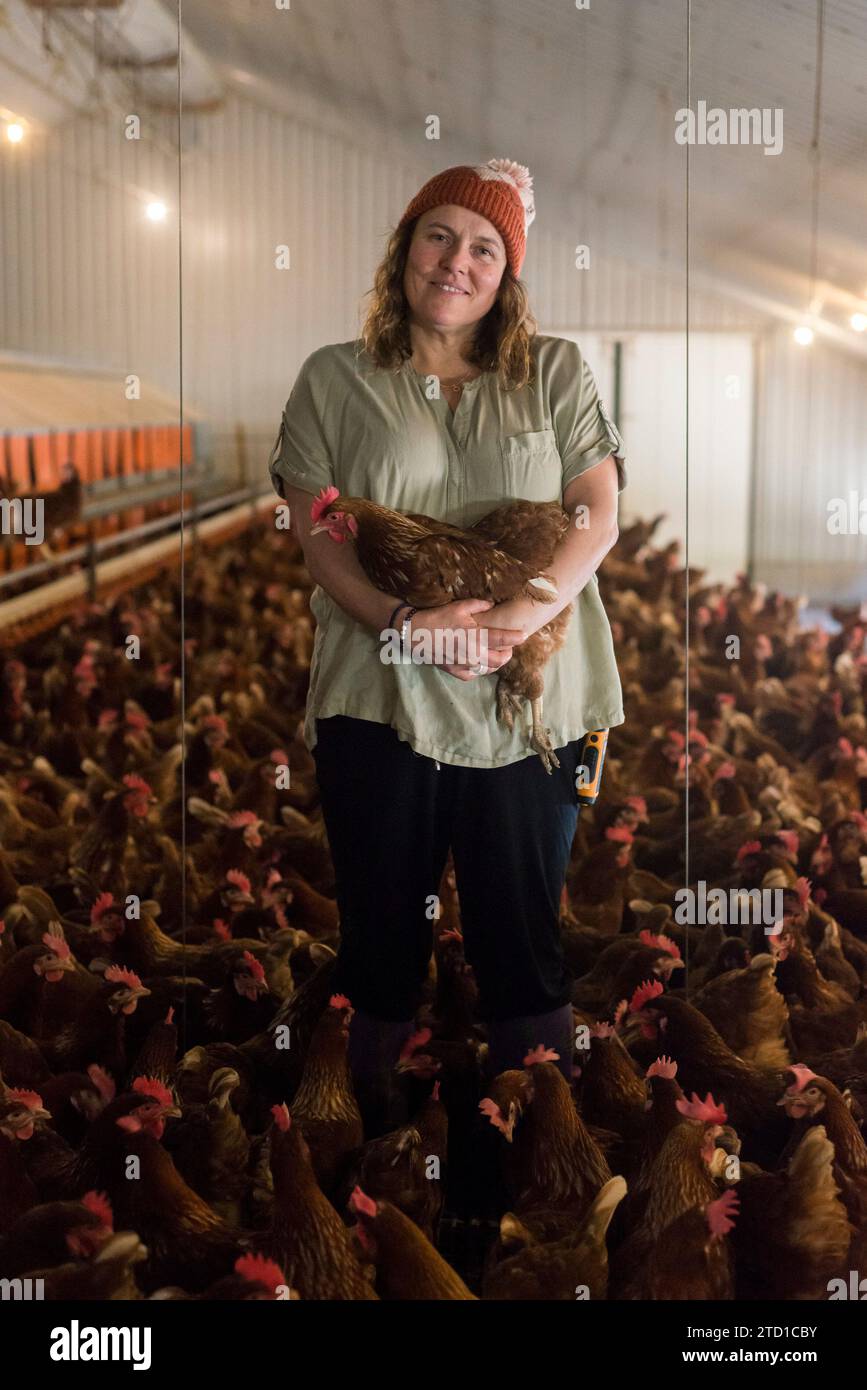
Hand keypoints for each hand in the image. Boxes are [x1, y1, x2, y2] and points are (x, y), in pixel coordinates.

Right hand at [409, 599, 523, 679]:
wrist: (415, 634)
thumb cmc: (437, 618)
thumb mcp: (459, 606)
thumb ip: (479, 605)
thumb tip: (492, 605)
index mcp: (476, 636)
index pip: (504, 639)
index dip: (517, 638)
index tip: (524, 635)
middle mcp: (473, 653)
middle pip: (500, 659)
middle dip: (508, 653)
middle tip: (508, 646)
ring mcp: (464, 664)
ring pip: (489, 669)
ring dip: (495, 662)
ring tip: (495, 654)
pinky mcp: (455, 671)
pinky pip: (473, 674)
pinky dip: (479, 669)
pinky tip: (478, 662)